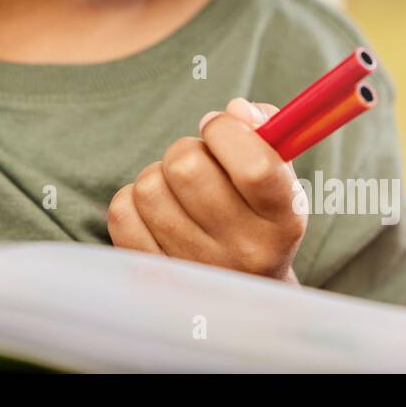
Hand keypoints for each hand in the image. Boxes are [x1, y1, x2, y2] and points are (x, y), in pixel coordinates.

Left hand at [107, 97, 307, 281]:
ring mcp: (197, 269)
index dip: (226, 130)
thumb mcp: (279, 176)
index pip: (253, 165)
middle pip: (187, 167)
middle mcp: (245, 251)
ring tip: (178, 192)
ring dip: (158, 176)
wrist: (242, 295)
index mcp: (284, 220)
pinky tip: (156, 211)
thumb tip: (234, 111)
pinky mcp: (154, 276)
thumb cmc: (258, 215)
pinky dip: (132, 200)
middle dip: (186, 149)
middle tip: (197, 162)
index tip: (218, 126)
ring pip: (149, 187)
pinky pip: (122, 213)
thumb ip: (265, 129)